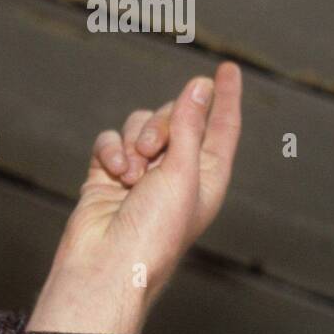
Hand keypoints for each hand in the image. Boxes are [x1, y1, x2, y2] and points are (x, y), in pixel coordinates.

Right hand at [26, 61, 242, 333]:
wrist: (105, 265)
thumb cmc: (154, 232)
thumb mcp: (181, 173)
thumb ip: (189, 125)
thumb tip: (200, 86)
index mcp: (207, 176)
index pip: (222, 127)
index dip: (225, 97)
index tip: (228, 68)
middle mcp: (177, 173)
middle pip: (174, 118)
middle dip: (160, 125)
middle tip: (152, 150)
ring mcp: (141, 173)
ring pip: (139, 126)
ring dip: (133, 142)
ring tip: (131, 175)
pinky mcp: (109, 175)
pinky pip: (110, 142)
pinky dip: (110, 152)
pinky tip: (112, 174)